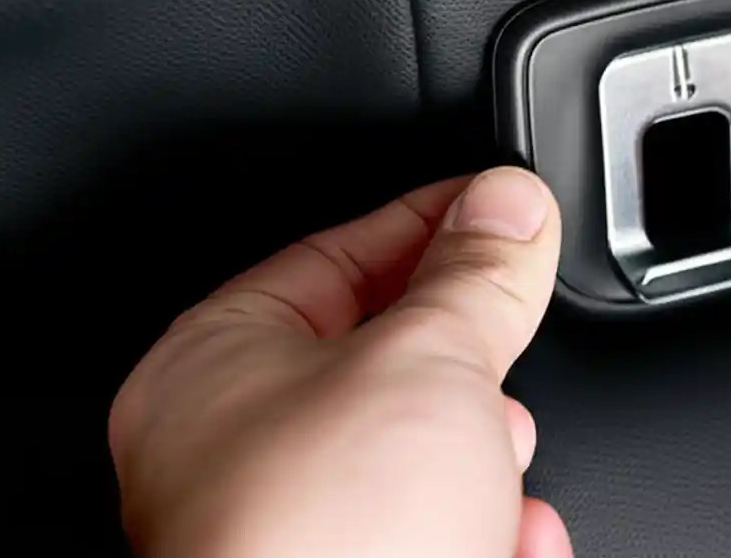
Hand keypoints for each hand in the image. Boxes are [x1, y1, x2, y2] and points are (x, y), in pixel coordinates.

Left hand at [109, 168, 572, 557]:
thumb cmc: (321, 539)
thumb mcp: (424, 363)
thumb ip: (473, 276)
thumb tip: (508, 208)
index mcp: (217, 366)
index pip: (336, 253)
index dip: (430, 219)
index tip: (502, 206)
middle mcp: (240, 451)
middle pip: (379, 356)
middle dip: (463, 352)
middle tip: (509, 327)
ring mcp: (294, 529)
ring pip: (413, 454)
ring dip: (480, 453)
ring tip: (501, 456)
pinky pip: (431, 531)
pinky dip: (484, 528)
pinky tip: (513, 535)